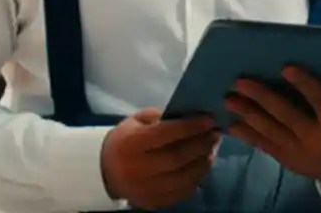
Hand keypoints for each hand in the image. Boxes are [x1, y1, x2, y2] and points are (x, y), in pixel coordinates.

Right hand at [100, 108, 220, 209]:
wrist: (105, 171)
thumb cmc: (126, 140)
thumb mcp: (138, 121)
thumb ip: (163, 118)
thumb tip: (193, 117)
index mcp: (131, 144)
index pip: (166, 134)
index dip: (190, 126)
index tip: (209, 119)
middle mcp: (137, 169)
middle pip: (177, 158)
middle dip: (201, 144)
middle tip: (214, 134)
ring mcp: (144, 189)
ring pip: (183, 178)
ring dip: (203, 162)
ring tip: (211, 149)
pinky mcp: (152, 203)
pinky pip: (181, 192)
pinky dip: (196, 178)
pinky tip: (202, 165)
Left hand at [226, 68, 320, 199]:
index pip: (318, 101)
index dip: (303, 84)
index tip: (286, 67)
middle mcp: (315, 140)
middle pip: (286, 116)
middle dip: (262, 97)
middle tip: (241, 81)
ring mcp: (299, 153)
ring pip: (270, 132)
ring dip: (248, 115)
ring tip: (229, 100)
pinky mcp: (288, 161)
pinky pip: (265, 147)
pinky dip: (247, 136)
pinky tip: (232, 125)